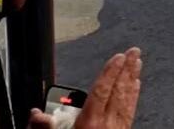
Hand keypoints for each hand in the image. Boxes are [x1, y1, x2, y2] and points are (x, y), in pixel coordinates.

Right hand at [27, 47, 142, 128]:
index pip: (102, 91)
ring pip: (127, 100)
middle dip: (127, 70)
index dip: (110, 72)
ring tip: (137, 65)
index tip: (119, 57)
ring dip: (132, 80)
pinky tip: (135, 89)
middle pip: (119, 92)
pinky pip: (129, 113)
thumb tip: (36, 114)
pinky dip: (133, 98)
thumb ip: (45, 127)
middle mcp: (107, 125)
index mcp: (89, 124)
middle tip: (135, 52)